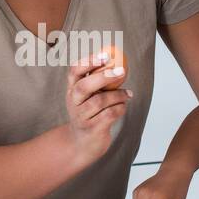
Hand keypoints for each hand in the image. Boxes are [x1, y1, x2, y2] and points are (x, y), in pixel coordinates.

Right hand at [64, 50, 130, 164]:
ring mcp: (81, 117)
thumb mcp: (89, 97)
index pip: (74, 71)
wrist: (82, 143)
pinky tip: (123, 106)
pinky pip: (109, 114)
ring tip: (127, 94)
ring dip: (118, 95)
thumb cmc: (90, 114)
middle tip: (121, 71)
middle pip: (84, 86)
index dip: (89, 61)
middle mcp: (73, 102)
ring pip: (100, 101)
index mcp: (71, 89)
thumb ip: (98, 82)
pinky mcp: (92, 129)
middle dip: (104, 77)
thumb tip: (119, 62)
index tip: (105, 55)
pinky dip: (120, 108)